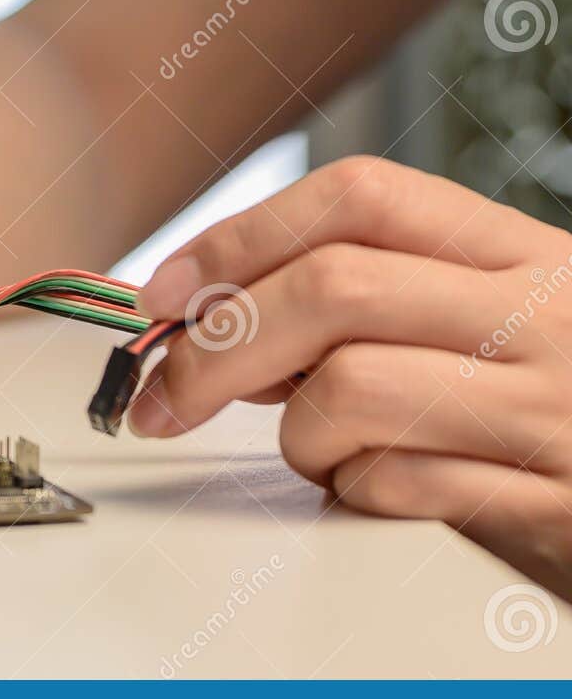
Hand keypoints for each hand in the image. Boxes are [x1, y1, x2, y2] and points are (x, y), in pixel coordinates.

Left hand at [130, 155, 571, 595]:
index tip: (165, 292)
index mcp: (516, 250)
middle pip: (331, 291)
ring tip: (317, 446)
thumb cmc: (553, 389)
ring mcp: (550, 410)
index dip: (238, 236)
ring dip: (294, 432)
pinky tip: (372, 486)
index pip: (358, 195)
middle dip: (216, 348)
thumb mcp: (481, 314)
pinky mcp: (550, 502)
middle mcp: (540, 315)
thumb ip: (367, 301)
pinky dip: (350, 490)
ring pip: (348, 392)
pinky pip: (394, 486)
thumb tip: (208, 317)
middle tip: (166, 396)